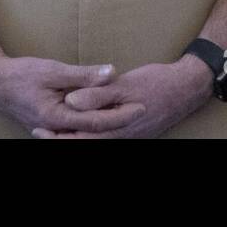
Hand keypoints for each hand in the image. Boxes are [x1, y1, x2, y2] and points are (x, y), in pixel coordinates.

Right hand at [0, 55, 146, 133]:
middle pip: (93, 132)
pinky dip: (92, 121)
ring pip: (85, 132)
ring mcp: (52, 130)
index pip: (96, 122)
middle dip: (118, 123)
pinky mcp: (51, 125)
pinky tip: (106, 111)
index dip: (121, 115)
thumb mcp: (54, 70)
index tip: (141, 106)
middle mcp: (54, 130)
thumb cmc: (22, 74)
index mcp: (56, 119)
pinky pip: (76, 128)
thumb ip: (83, 74)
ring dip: (106, 122)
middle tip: (141, 110)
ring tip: (129, 110)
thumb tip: (112, 72)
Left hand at [32, 57, 213, 138]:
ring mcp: (128, 136)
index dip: (58, 138)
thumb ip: (98, 93)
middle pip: (86, 143)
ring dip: (76, 136)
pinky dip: (91, 133)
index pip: (80, 139)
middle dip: (63, 140)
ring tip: (56, 131)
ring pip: (96, 141)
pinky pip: (107, 136)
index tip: (38, 131)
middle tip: (40, 133)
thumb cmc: (158, 83)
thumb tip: (71, 101)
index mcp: (116, 128)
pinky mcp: (133, 131)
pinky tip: (85, 125)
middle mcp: (121, 137)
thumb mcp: (127, 84)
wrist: (188, 88)